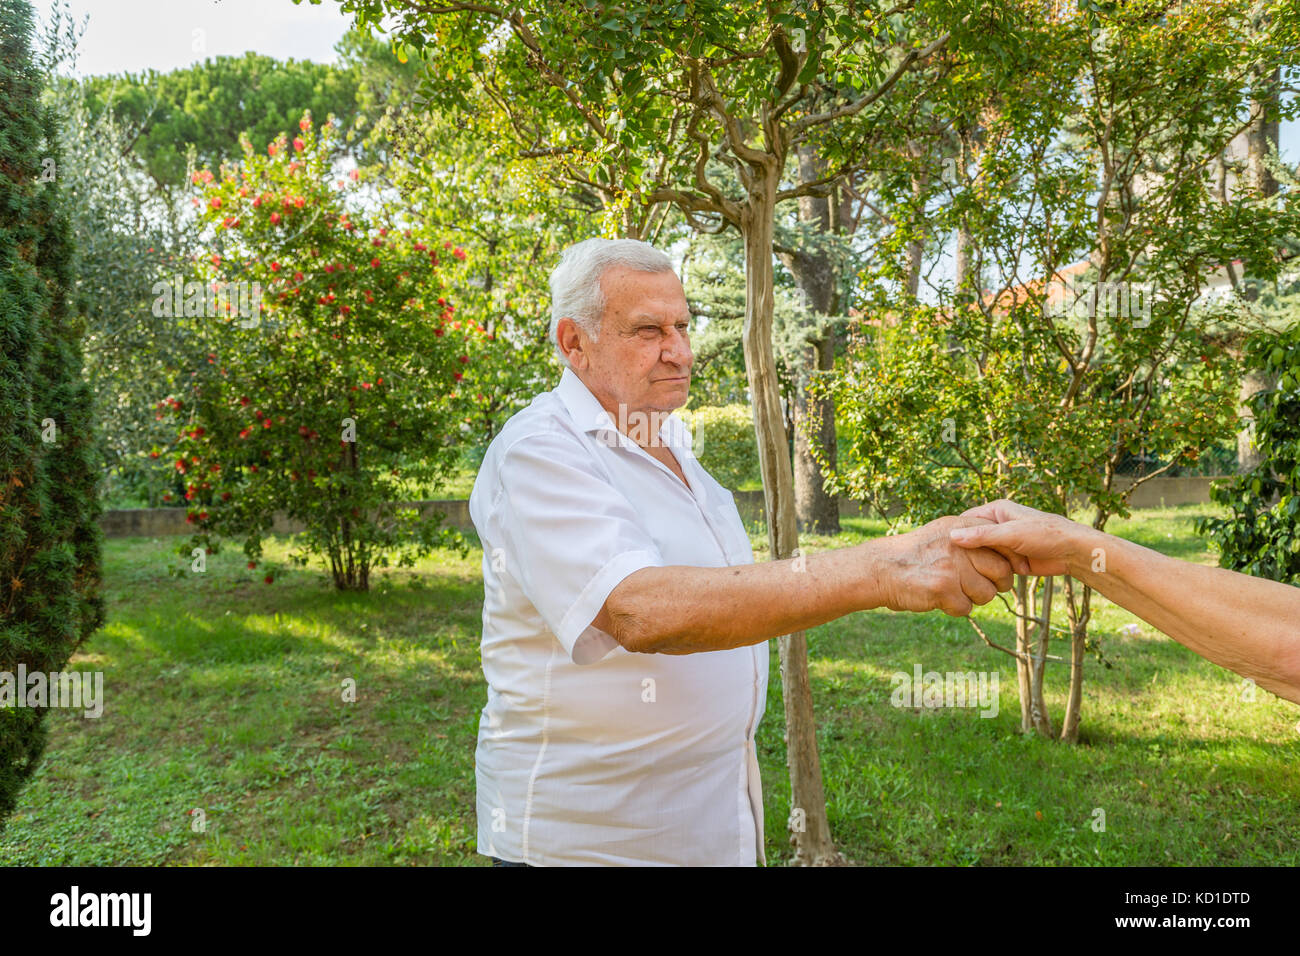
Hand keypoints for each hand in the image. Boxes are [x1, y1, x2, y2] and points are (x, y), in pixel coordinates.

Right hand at [877, 515, 1014, 616]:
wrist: (881, 568)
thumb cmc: (915, 554)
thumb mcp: (942, 533)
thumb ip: (970, 538)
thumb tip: (1005, 551)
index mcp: (962, 527)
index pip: (1002, 544)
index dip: (1006, 562)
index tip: (998, 572)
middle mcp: (961, 544)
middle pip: (1001, 572)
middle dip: (996, 585)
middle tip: (980, 589)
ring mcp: (953, 566)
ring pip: (986, 593)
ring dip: (973, 598)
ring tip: (952, 592)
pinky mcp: (943, 588)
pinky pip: (965, 608)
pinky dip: (954, 608)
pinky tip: (938, 599)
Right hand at [948, 499, 1089, 577]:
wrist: (1073, 552)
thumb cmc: (1046, 535)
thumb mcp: (1011, 534)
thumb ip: (983, 536)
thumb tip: (953, 537)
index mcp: (995, 511)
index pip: (965, 520)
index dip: (953, 533)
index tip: (941, 549)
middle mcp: (997, 525)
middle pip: (972, 539)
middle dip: (965, 553)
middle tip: (951, 566)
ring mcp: (1004, 543)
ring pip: (982, 555)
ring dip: (979, 565)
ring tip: (966, 575)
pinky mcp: (1011, 559)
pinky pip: (994, 566)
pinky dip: (990, 573)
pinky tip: (981, 581)